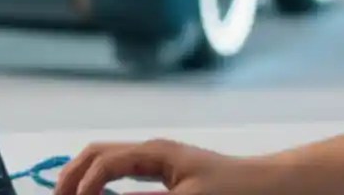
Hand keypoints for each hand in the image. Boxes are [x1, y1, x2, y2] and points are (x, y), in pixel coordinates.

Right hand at [52, 138, 275, 194]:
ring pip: (109, 164)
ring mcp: (160, 165)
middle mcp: (151, 154)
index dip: (80, 186)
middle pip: (97, 155)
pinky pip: (127, 178)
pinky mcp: (169, 180)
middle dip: (72, 177)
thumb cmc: (233, 190)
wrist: (271, 187)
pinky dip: (109, 188)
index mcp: (152, 153)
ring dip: (87, 180)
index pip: (101, 163)